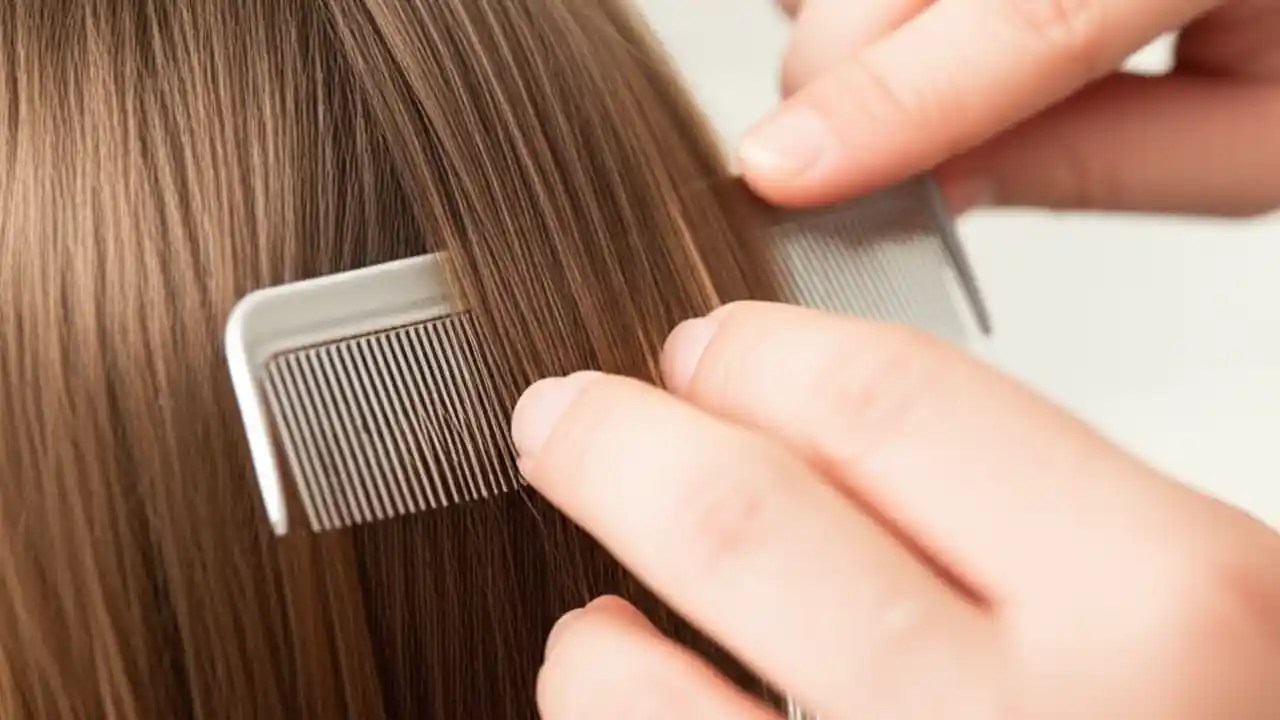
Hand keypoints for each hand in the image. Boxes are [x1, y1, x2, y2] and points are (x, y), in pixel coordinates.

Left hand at [513, 302, 1279, 718]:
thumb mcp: (1196, 612)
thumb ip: (1038, 518)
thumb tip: (828, 427)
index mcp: (1158, 595)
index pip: (883, 400)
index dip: (758, 355)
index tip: (703, 349)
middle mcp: (1031, 717)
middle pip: (735, 520)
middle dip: (612, 443)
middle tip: (565, 419)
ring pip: (640, 695)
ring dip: (590, 643)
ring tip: (594, 626)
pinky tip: (630, 718)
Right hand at [742, 0, 1279, 215]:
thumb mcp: (1253, 139)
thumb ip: (1096, 164)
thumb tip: (928, 188)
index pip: (1038, 10)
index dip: (895, 97)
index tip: (784, 173)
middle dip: (839, 67)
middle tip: (828, 157)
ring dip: (845, 16)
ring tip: (895, 70)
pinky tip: (900, 24)